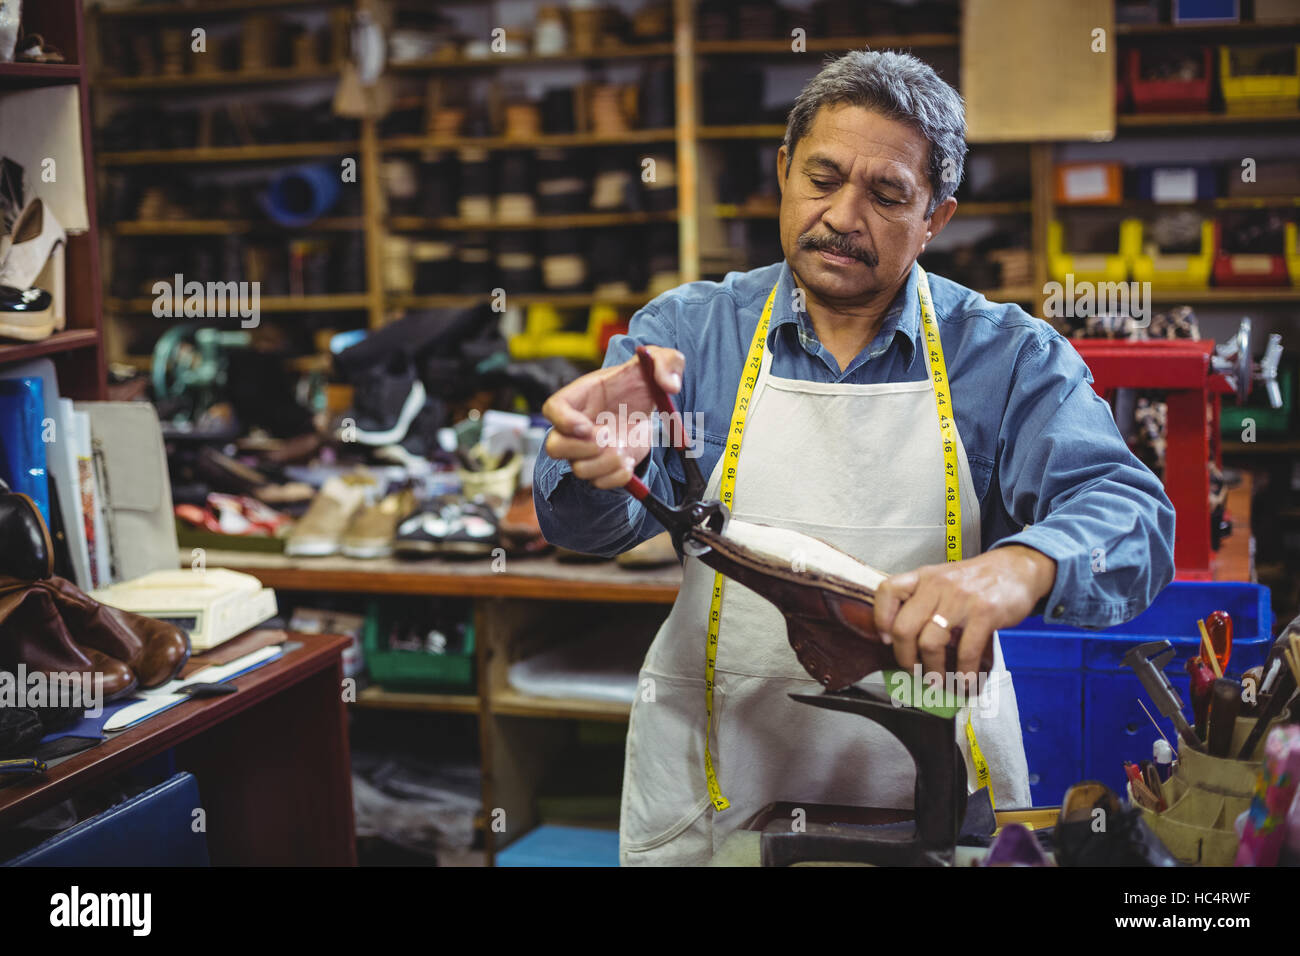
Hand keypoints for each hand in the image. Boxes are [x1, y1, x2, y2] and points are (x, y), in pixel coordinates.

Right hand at [541, 346, 684, 489]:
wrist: (646, 406)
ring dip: (606, 463)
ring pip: (579, 469)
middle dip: (582, 449)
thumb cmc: (641, 381)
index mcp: (581, 396)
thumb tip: (671, 384)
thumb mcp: (660, 360)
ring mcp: (585, 450)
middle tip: (610, 437)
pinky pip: (599, 483)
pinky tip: (629, 458)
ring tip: (625, 448)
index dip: (563, 421)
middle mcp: (576, 426)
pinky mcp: (601, 467)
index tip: (587, 426)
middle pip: (554, 447)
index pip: (553, 409)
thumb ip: (667, 362)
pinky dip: (617, 476)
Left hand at [872, 545, 1056, 678]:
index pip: (887, 591)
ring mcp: (960, 599)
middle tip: (913, 671)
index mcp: (923, 577)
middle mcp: (937, 585)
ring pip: (931, 643)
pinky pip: (966, 650)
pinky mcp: (984, 613)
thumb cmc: (977, 580)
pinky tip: (965, 680)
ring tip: (938, 680)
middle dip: (905, 658)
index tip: (886, 640)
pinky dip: (964, 672)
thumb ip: (923, 600)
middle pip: (904, 627)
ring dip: (933, 670)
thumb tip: (903, 639)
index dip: (881, 619)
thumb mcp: (943, 579)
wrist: (1018, 568)